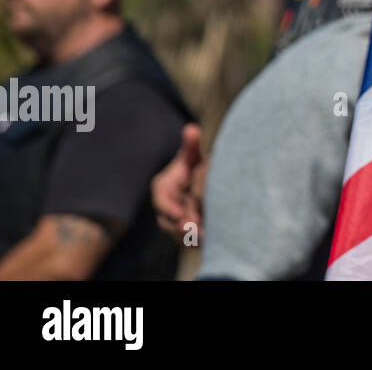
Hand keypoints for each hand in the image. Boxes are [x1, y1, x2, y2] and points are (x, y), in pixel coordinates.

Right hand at [151, 123, 207, 237]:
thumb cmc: (196, 167)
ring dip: (190, 236)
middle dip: (183, 225)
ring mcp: (173, 220)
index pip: (161, 199)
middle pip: (169, 221)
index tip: (181, 213)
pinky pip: (186, 241)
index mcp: (164, 187)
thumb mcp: (193, 157)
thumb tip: (191, 128)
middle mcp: (165, 205)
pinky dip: (197, 241)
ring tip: (206, 236)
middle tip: (198, 229)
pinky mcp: (184, 232)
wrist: (204, 183)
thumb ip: (191, 146)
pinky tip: (210, 239)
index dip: (169, 208)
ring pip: (178, 233)